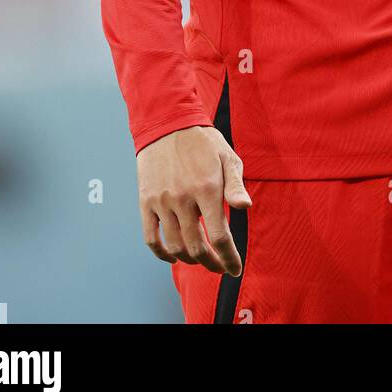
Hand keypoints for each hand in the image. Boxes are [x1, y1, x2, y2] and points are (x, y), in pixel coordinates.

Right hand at [137, 125, 250, 276]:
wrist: (167, 123)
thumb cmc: (203, 141)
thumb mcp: (227, 156)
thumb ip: (235, 184)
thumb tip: (245, 207)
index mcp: (207, 188)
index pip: (220, 237)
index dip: (229, 258)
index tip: (235, 269)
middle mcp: (183, 198)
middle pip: (197, 247)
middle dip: (212, 263)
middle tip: (220, 267)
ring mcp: (162, 201)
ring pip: (175, 246)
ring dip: (190, 260)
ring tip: (200, 259)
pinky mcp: (146, 202)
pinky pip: (151, 238)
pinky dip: (162, 254)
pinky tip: (174, 256)